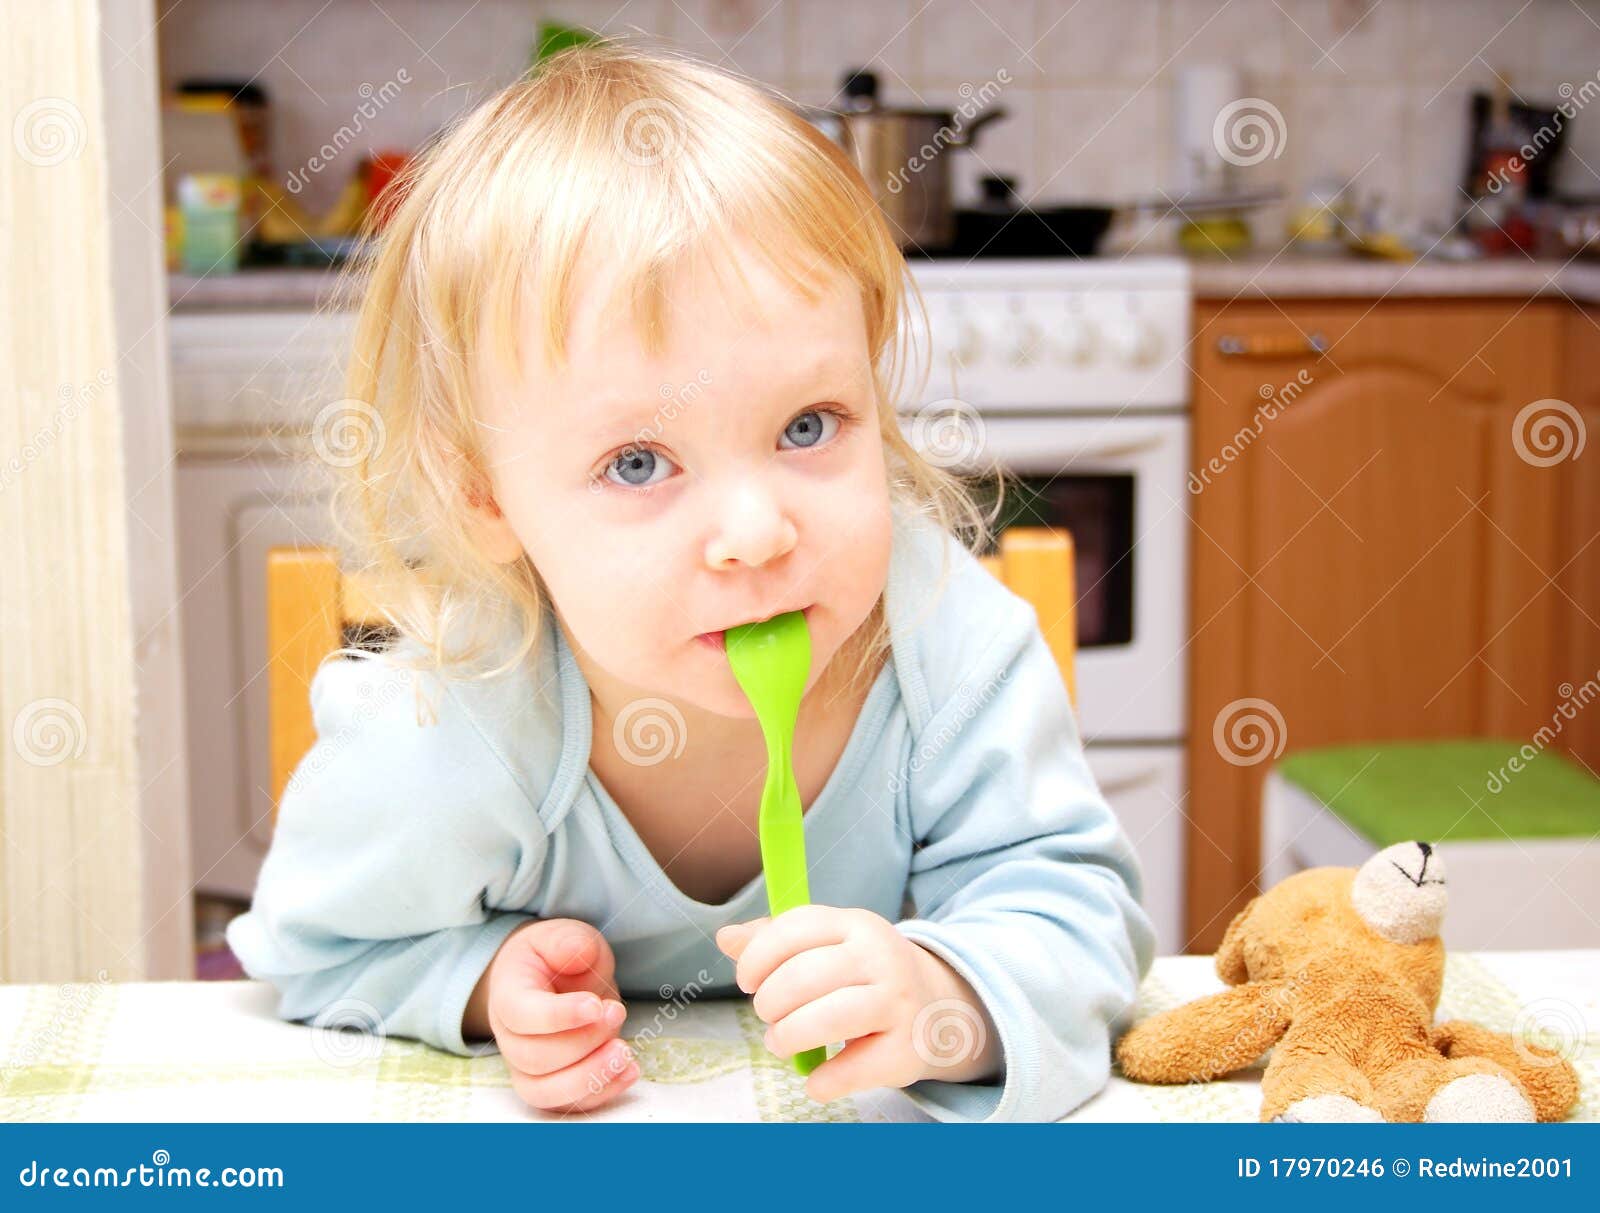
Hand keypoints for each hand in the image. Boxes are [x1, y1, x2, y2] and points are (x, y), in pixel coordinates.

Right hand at [486, 918, 636, 1113]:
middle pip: (534, 1057)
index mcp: (507, 995)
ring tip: (624, 1052)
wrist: (547, 980)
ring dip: (589, 1076)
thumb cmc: (554, 958)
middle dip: (582, 1041)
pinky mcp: (550, 1085)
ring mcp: (526, 1067)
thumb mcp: (561, 935)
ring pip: (546, 1091)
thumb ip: (568, 941)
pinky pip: (568, 1104)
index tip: (596, 1005)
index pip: (521, 1015)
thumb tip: (578, 952)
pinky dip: (600, 1094)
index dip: (558, 1016)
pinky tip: (629, 1071)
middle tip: (616, 1012)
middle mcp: (509, 1038)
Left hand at [716, 905, 1001, 1102]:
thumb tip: (725, 938)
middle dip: (770, 1003)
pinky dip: (823, 1081)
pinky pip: (853, 1070)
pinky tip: (815, 1079)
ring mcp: (898, 1003)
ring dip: (788, 1036)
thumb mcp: (830, 945)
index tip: (747, 981)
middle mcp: (881, 957)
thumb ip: (775, 940)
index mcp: (857, 924)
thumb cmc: (866, 974)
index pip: (797, 927)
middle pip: (805, 976)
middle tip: (768, 1016)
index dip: (758, 956)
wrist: (939, 1008)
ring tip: (780, 1042)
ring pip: (828, 1019)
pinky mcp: (907, 1050)